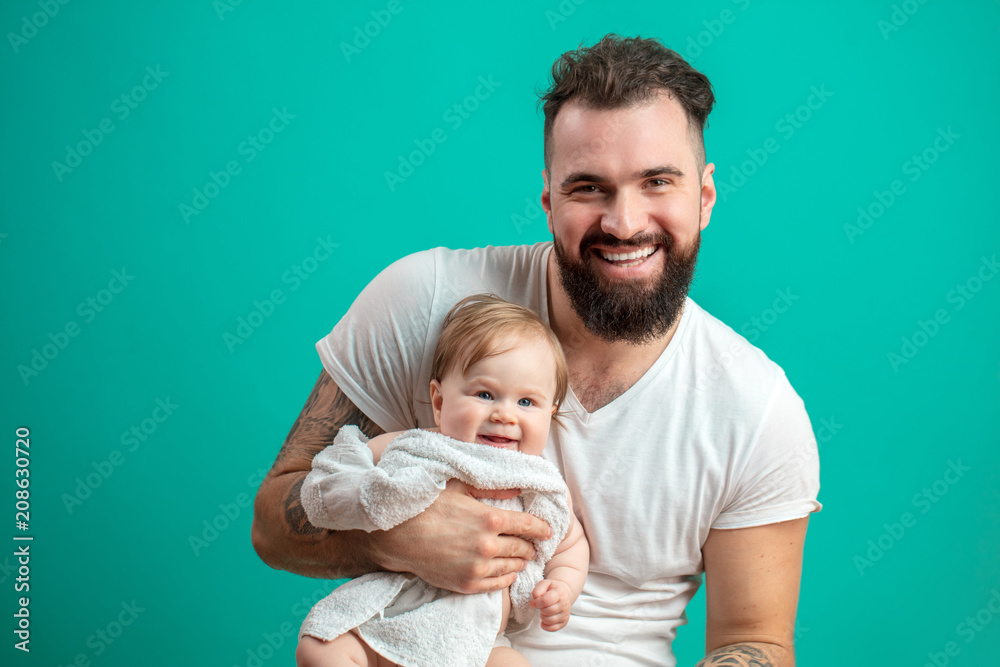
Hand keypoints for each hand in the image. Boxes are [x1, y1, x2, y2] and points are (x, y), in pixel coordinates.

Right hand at [368, 479, 551, 593]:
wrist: (399, 536)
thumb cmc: (428, 506)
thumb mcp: (460, 487)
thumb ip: (492, 488)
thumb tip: (518, 487)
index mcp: (490, 518)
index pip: (528, 525)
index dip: (542, 528)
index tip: (548, 530)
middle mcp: (488, 545)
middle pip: (524, 548)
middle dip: (531, 546)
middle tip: (533, 544)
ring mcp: (478, 567)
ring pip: (514, 567)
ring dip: (521, 562)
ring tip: (521, 558)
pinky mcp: (468, 584)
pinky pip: (499, 585)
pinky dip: (507, 578)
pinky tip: (508, 573)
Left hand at [529, 579, 571, 630]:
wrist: (565, 593)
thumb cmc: (552, 589)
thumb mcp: (545, 584)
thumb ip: (538, 589)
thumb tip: (535, 599)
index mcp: (559, 593)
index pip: (546, 601)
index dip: (536, 603)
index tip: (532, 603)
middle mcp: (564, 604)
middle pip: (547, 611)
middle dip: (540, 609)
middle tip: (541, 606)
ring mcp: (565, 614)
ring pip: (549, 621)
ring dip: (543, 617)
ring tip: (544, 611)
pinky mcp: (564, 622)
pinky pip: (553, 628)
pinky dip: (546, 626)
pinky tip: (544, 620)